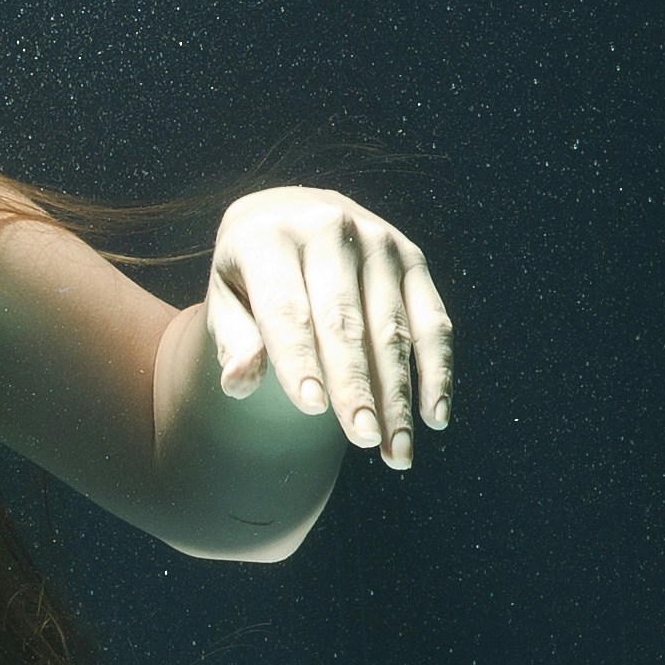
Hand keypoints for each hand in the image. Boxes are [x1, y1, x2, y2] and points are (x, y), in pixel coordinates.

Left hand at [207, 189, 454, 470]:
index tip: (312, 408)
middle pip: (343, 322)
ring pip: (392, 329)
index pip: (286, 309)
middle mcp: (329, 228)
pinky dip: (437, 371)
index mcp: (269, 236)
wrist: (290, 215)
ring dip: (398, 394)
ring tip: (396, 450)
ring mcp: (378, 240)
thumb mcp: (226, 295)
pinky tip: (434, 416)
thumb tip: (238, 383)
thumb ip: (232, 338)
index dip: (298, 359)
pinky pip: (432, 321)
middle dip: (356, 385)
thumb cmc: (250, 273)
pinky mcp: (412, 257)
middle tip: (362, 438)